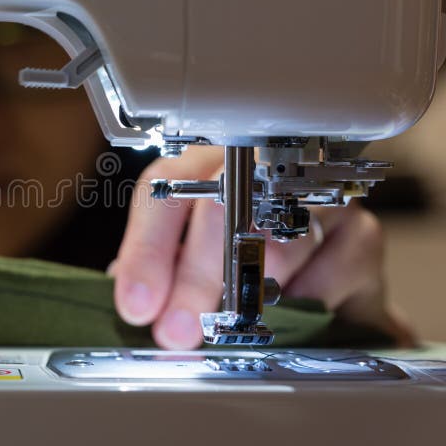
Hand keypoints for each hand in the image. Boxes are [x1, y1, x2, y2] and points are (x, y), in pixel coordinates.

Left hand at [111, 146, 414, 348]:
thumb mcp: (188, 269)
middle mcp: (259, 171)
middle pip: (220, 208)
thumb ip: (159, 279)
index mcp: (203, 170)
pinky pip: (330, 268)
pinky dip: (304, 302)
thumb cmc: (243, 269)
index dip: (147, 251)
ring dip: (246, 294)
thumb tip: (136, 304)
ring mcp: (313, 198)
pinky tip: (290, 320)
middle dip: (193, 278)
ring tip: (230, 328)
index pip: (165, 192)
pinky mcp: (362, 234)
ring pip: (275, 238)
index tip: (138, 304)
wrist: (326, 293)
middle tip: (177, 330)